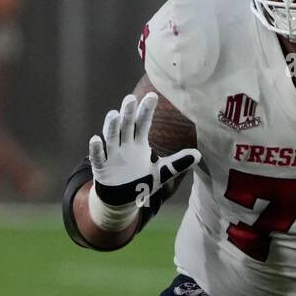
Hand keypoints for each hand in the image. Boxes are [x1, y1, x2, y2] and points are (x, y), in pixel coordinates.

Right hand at [89, 92, 199, 210]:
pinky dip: (96, 148)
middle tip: (131, 99)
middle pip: (126, 126)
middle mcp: (124, 145)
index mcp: (139, 143)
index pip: (143, 123)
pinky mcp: (102, 167)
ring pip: (111, 137)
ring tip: (114, 114)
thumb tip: (199, 155)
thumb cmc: (140, 181)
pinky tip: (96, 139)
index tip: (153, 96)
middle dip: (128, 113)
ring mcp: (112, 154)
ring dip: (111, 126)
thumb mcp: (161, 173)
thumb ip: (177, 164)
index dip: (147, 110)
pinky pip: (98, 156)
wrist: (122, 199)